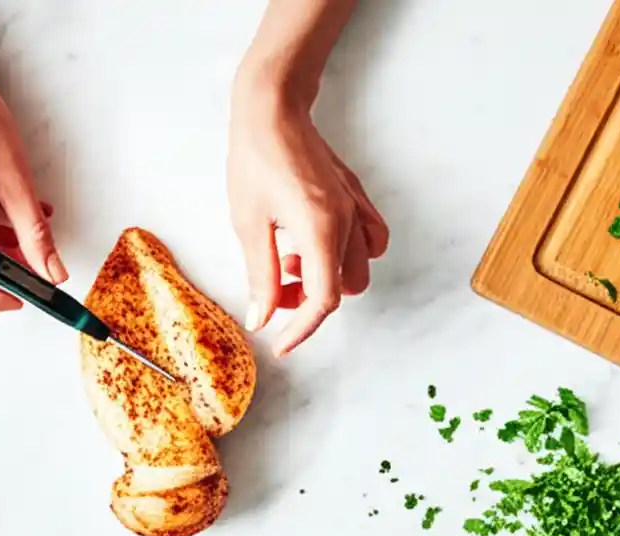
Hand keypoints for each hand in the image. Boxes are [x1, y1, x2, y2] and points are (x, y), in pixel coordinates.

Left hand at [227, 86, 387, 356]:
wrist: (272, 110)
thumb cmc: (255, 160)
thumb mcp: (248, 224)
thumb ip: (261, 276)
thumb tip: (262, 319)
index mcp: (320, 230)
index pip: (324, 300)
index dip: (302, 329)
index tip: (280, 342)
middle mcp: (347, 221)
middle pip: (344, 288)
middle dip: (311, 300)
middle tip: (277, 287)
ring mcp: (356, 207)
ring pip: (360, 267)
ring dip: (329, 276)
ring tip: (292, 259)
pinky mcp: (356, 196)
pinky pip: (370, 239)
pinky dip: (347, 253)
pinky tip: (313, 243)